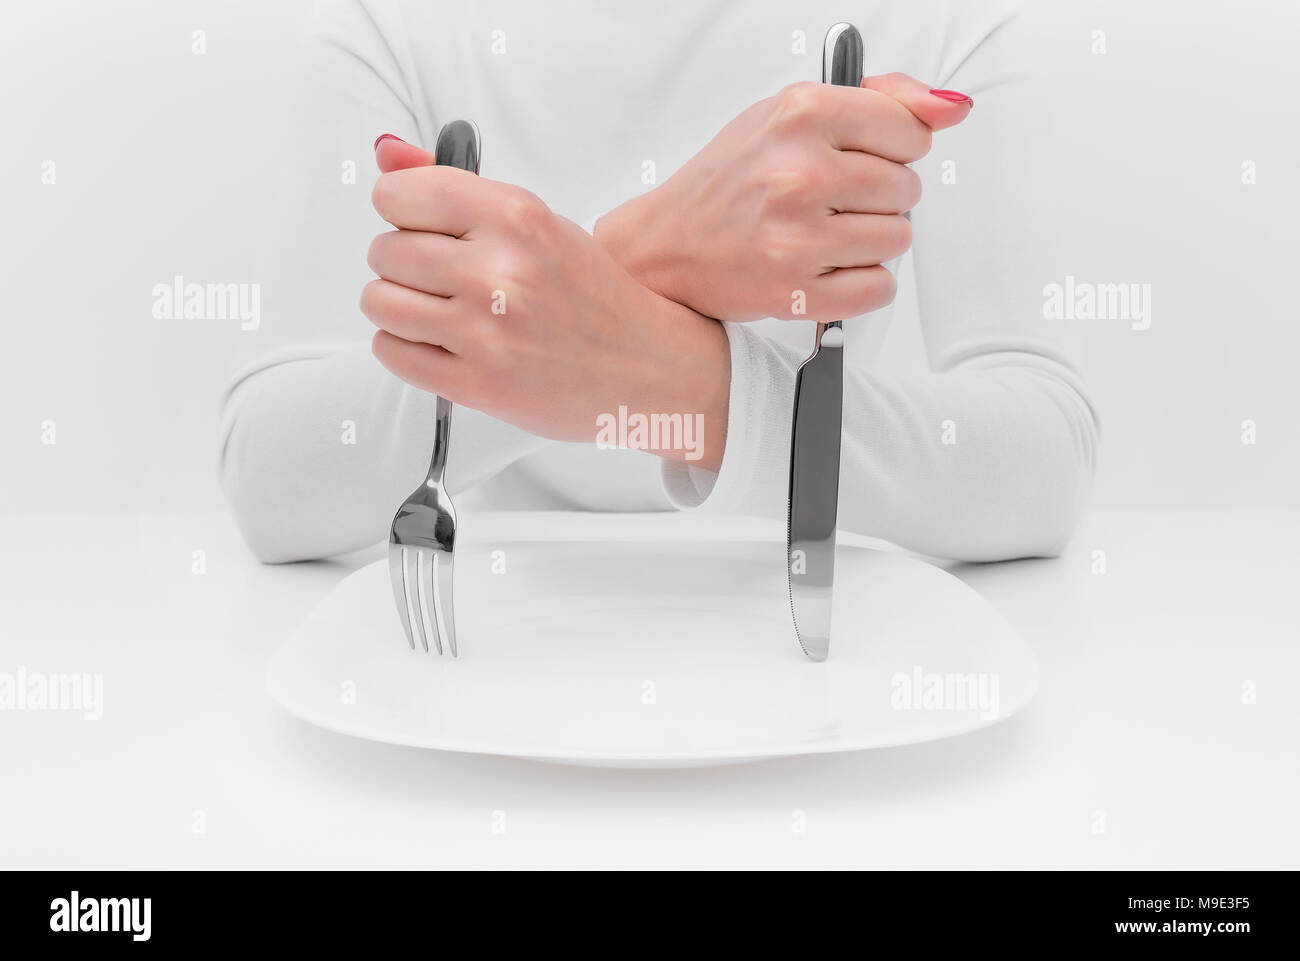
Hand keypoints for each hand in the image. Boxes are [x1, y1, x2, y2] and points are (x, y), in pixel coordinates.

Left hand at [362, 155, 730, 469]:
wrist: (653, 370)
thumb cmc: (599, 298)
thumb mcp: (539, 225)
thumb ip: (457, 189)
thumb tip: (386, 151)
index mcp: (517, 217)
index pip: (398, 193)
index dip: (402, 210)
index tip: (420, 225)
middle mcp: (499, 270)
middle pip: (384, 250)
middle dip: (403, 263)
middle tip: (442, 277)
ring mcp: (485, 330)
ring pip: (378, 301)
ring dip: (398, 306)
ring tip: (439, 312)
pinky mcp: (476, 383)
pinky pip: (391, 351)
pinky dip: (405, 347)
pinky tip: (441, 343)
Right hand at [594, 74, 973, 321]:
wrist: (665, 247)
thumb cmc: (728, 183)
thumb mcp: (790, 114)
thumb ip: (878, 100)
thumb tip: (950, 108)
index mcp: (801, 114)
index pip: (910, 130)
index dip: (893, 147)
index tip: (862, 156)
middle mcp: (800, 173)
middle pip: (907, 187)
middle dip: (880, 197)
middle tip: (832, 201)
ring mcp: (798, 237)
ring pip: (898, 238)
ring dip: (871, 241)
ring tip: (826, 235)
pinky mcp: (796, 292)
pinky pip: (878, 288)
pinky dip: (862, 284)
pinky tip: (827, 268)